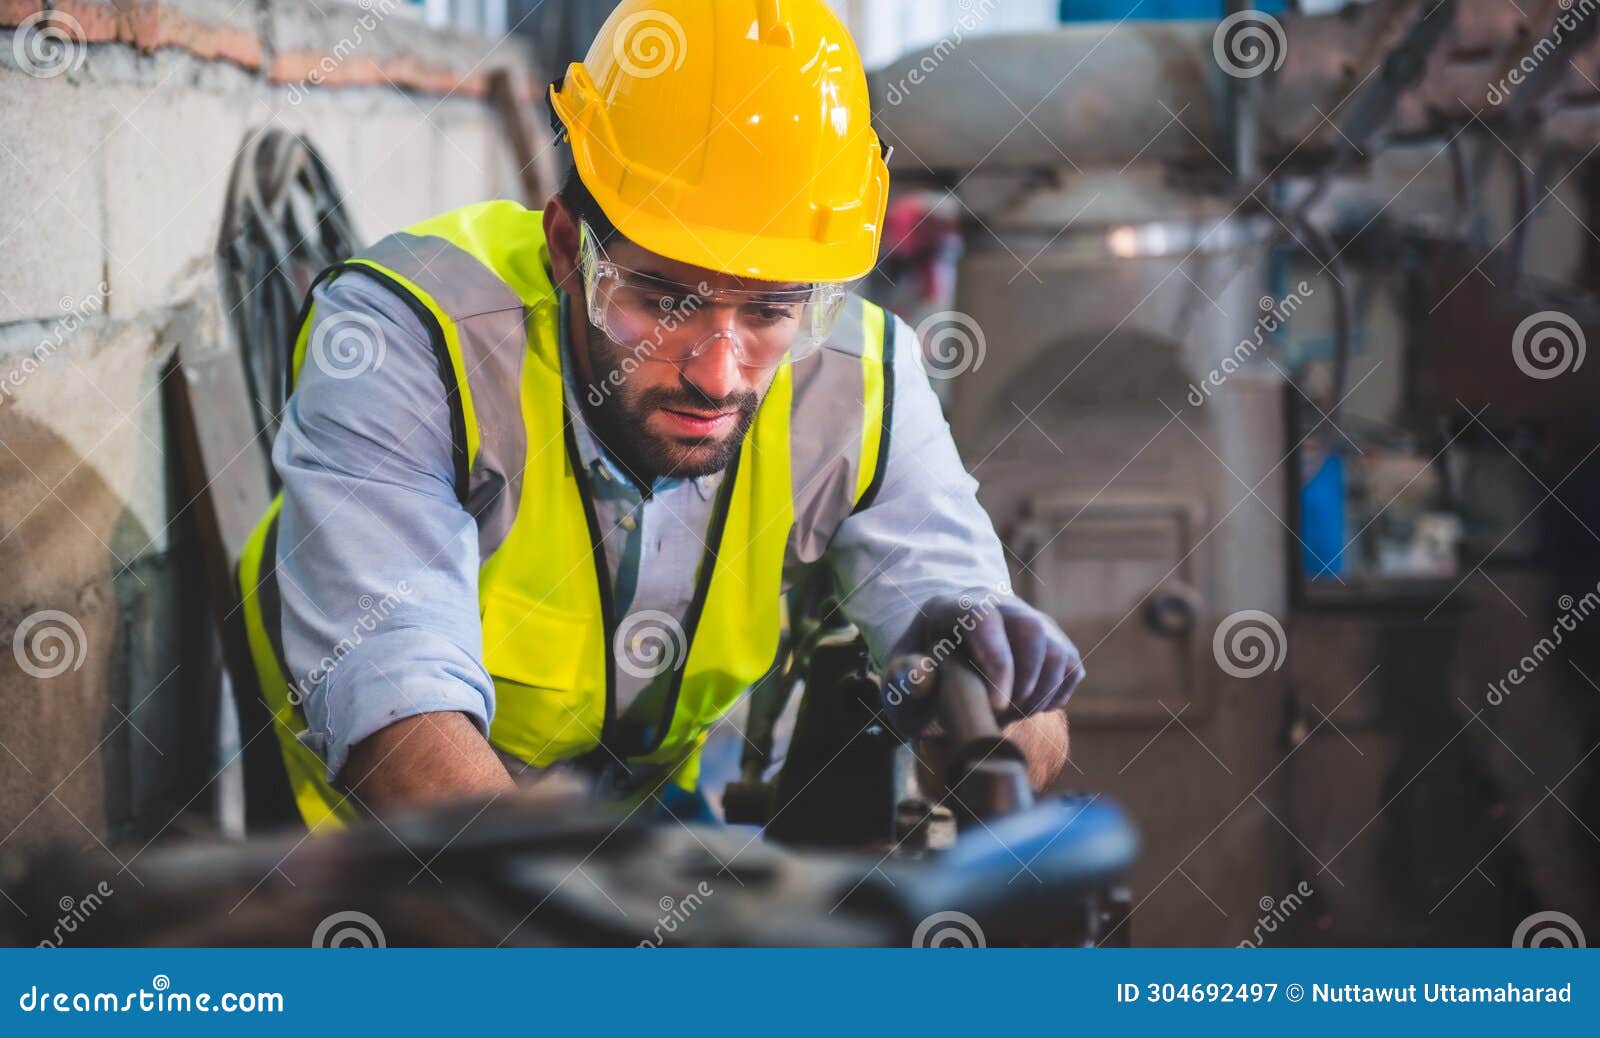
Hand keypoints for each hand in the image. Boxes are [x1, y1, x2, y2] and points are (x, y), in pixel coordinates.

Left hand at [882, 590, 1083, 734]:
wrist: (950, 665)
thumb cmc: (924, 675)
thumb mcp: (898, 679)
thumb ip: (904, 679)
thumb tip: (920, 676)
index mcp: (953, 608)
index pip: (983, 618)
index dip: (997, 660)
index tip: (996, 704)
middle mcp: (999, 606)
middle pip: (1031, 630)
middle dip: (1023, 682)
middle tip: (1001, 713)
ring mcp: (1031, 621)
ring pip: (1057, 653)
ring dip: (1038, 695)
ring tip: (1008, 713)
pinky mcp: (1055, 642)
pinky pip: (1071, 669)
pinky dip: (1053, 697)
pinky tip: (1025, 706)